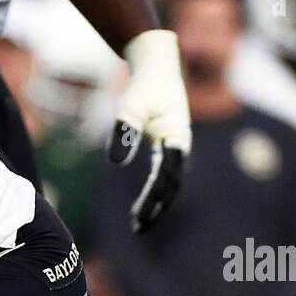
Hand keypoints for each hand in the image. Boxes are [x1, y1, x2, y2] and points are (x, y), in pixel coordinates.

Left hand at [109, 30, 191, 233]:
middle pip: (171, 185)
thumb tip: (114, 163)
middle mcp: (180, 145)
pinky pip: (164, 174)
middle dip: (156, 208)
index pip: (167, 177)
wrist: (157, 65)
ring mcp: (177, 146)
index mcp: (177, 138)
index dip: (154, 199)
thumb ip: (124, 131)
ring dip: (156, 203)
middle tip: (138, 229)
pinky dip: (154, 191)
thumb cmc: (145, 85)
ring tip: (138, 223)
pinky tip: (143, 204)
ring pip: (169, 182)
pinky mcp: (169, 145)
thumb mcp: (131, 106)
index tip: (140, 217)